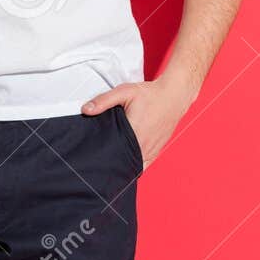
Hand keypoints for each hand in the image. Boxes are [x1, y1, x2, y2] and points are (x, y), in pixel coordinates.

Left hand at [80, 72, 196, 168]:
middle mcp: (144, 146)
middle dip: (111, 165)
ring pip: (134, 168)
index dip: (103, 160)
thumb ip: (103, 101)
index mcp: (135, 134)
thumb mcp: (124, 92)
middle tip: (98, 163)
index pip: (115, 155)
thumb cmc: (150, 94)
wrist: (174, 96)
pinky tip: (125, 164)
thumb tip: (86, 109)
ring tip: (110, 164)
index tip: (94, 160)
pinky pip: (144, 165)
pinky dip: (135, 166)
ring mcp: (152, 151)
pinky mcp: (156, 151)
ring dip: (123, 167)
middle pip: (124, 165)